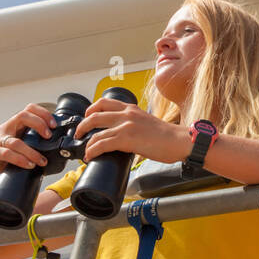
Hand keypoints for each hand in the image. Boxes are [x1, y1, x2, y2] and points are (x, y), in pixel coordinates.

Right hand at [0, 104, 57, 189]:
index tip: (53, 125)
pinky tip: (29, 165)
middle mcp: (6, 129)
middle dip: (39, 124)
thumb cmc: (1, 158)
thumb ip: (32, 143)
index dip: (43, 113)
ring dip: (32, 152)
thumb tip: (55, 148)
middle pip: (22, 116)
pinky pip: (7, 154)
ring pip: (16, 141)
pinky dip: (20, 159)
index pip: (29, 109)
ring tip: (42, 161)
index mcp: (14, 126)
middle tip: (48, 136)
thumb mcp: (19, 146)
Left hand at [73, 97, 191, 162]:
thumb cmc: (167, 137)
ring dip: (86, 141)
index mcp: (132, 108)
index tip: (87, 118)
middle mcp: (127, 113)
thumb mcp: (146, 123)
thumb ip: (133, 125)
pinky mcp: (127, 138)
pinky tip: (90, 156)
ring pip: (96, 130)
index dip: (91, 110)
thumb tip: (122, 138)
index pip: (104, 102)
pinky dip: (93, 150)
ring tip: (85, 150)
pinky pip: (102, 143)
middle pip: (95, 114)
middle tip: (79, 133)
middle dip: (82, 125)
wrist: (179, 141)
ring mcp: (126, 125)